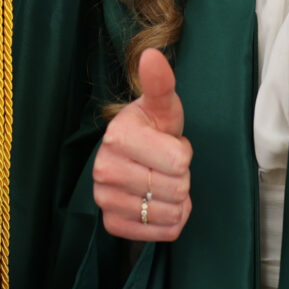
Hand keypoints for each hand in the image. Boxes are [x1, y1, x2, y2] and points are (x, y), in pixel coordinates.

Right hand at [93, 48, 192, 241]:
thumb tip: (151, 55)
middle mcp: (104, 169)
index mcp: (117, 136)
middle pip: (177, 188)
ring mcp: (104, 198)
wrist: (131, 157)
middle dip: (181, 178)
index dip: (184, 153)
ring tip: (161, 182)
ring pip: (171, 213)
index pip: (180, 160)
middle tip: (165, 165)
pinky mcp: (112, 223)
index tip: (169, 143)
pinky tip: (158, 203)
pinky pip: (163, 233)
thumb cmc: (152, 129)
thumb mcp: (162, 105)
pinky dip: (170, 221)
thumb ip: (160, 83)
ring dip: (177, 200)